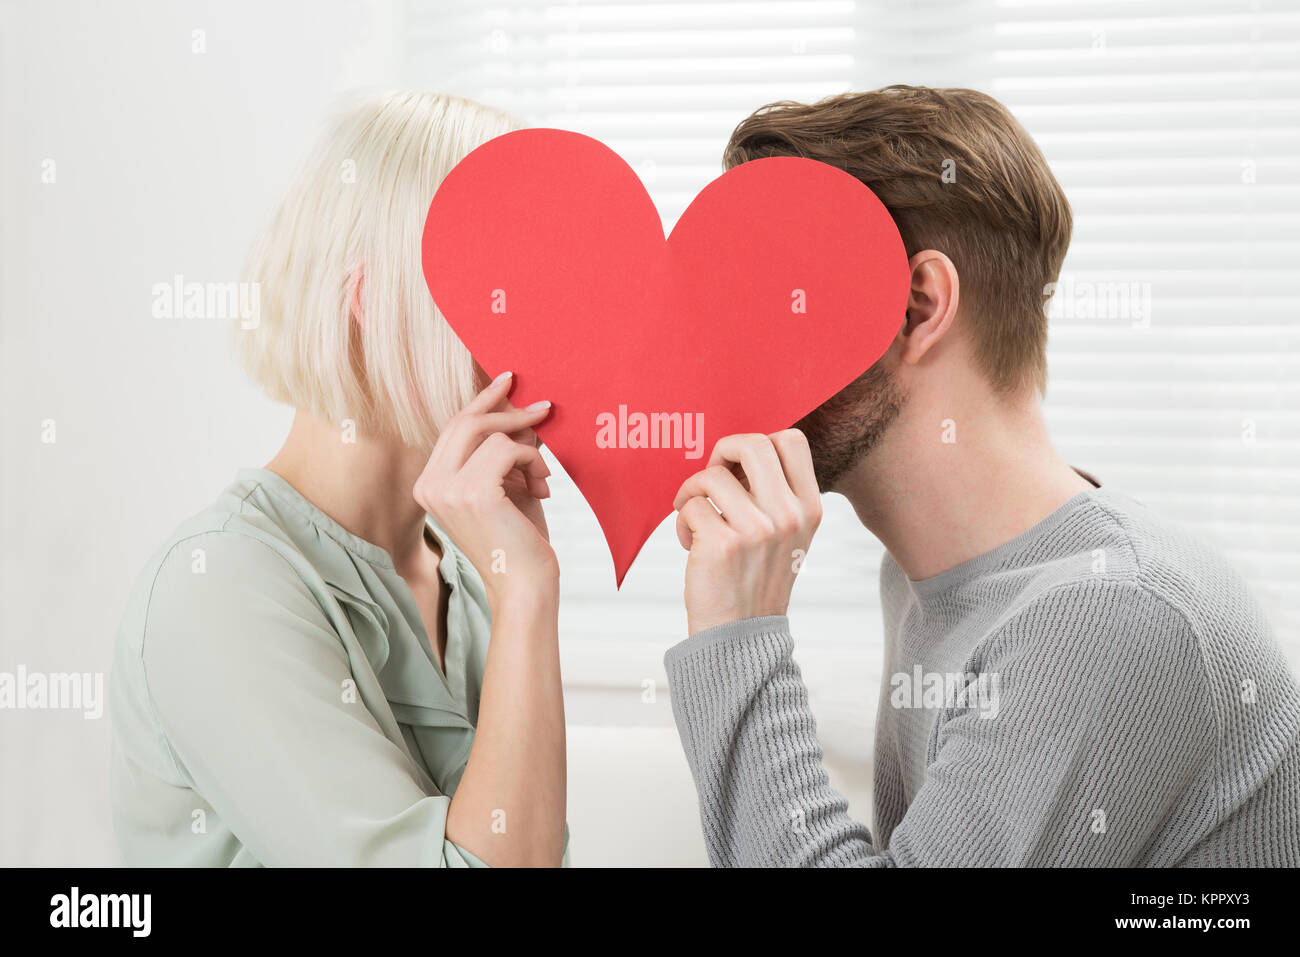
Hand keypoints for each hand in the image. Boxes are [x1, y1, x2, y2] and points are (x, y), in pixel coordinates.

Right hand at [413, 371, 557, 609]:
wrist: (525, 586)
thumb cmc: (520, 541)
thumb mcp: (509, 486)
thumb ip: (506, 451)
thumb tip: (522, 410)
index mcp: (430, 484)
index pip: (453, 428)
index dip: (482, 400)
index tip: (508, 380)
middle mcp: (430, 485)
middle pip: (466, 422)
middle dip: (508, 409)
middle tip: (544, 408)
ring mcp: (446, 489)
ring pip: (490, 432)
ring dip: (527, 448)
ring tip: (542, 477)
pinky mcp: (471, 492)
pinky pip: (508, 449)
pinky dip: (533, 461)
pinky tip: (542, 489)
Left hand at [673, 430, 821, 634]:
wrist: (741, 637)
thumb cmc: (755, 579)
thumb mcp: (786, 535)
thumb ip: (774, 494)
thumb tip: (736, 454)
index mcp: (809, 508)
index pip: (790, 441)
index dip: (756, 444)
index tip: (739, 469)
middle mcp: (789, 516)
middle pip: (752, 444)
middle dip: (722, 452)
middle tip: (711, 479)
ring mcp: (757, 530)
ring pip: (711, 476)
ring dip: (692, 492)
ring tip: (695, 517)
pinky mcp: (722, 544)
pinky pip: (690, 505)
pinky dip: (682, 521)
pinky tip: (690, 543)